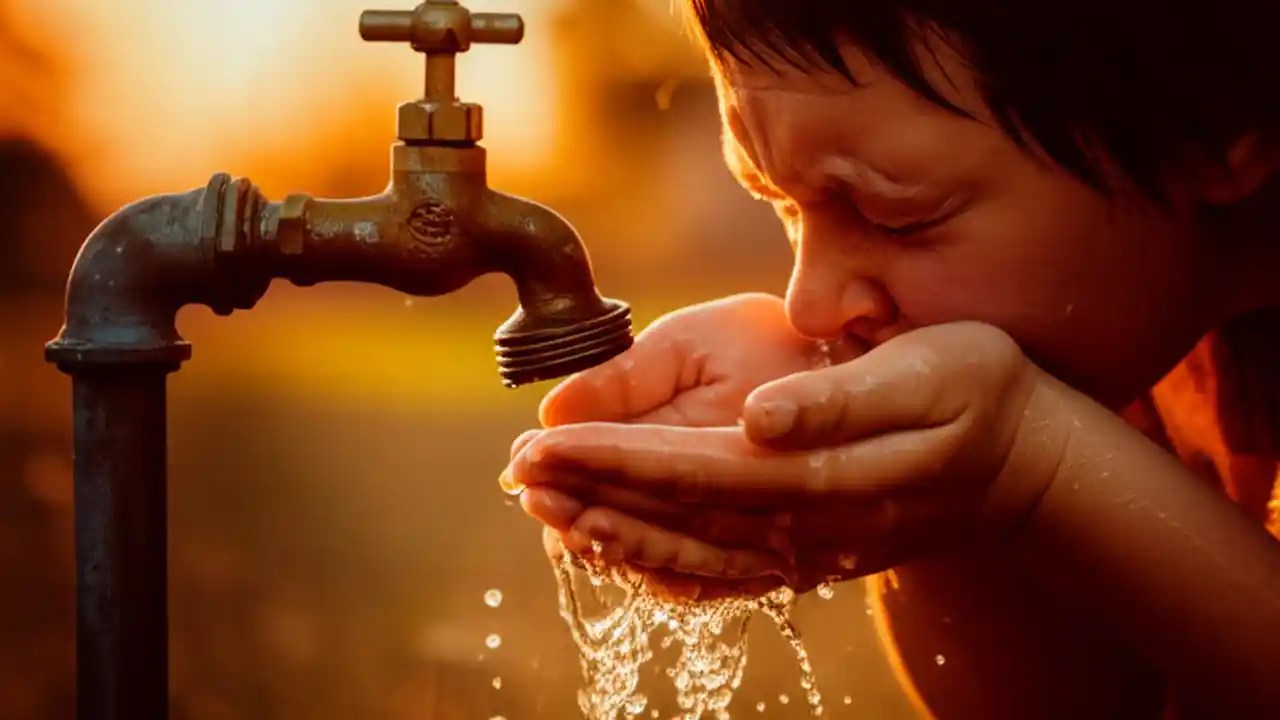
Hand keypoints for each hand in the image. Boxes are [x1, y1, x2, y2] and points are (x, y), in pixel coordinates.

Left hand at [507, 322, 1074, 593]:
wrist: (1026, 460)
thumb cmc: (980, 394)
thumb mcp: (928, 372)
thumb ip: (841, 400)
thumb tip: (760, 419)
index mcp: (820, 471)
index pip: (690, 468)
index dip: (611, 456)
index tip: (543, 442)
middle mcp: (804, 523)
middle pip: (675, 516)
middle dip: (589, 493)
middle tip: (517, 473)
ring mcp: (807, 549)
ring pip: (689, 553)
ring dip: (612, 531)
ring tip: (548, 510)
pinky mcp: (812, 555)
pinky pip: (720, 574)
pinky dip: (662, 567)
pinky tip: (623, 554)